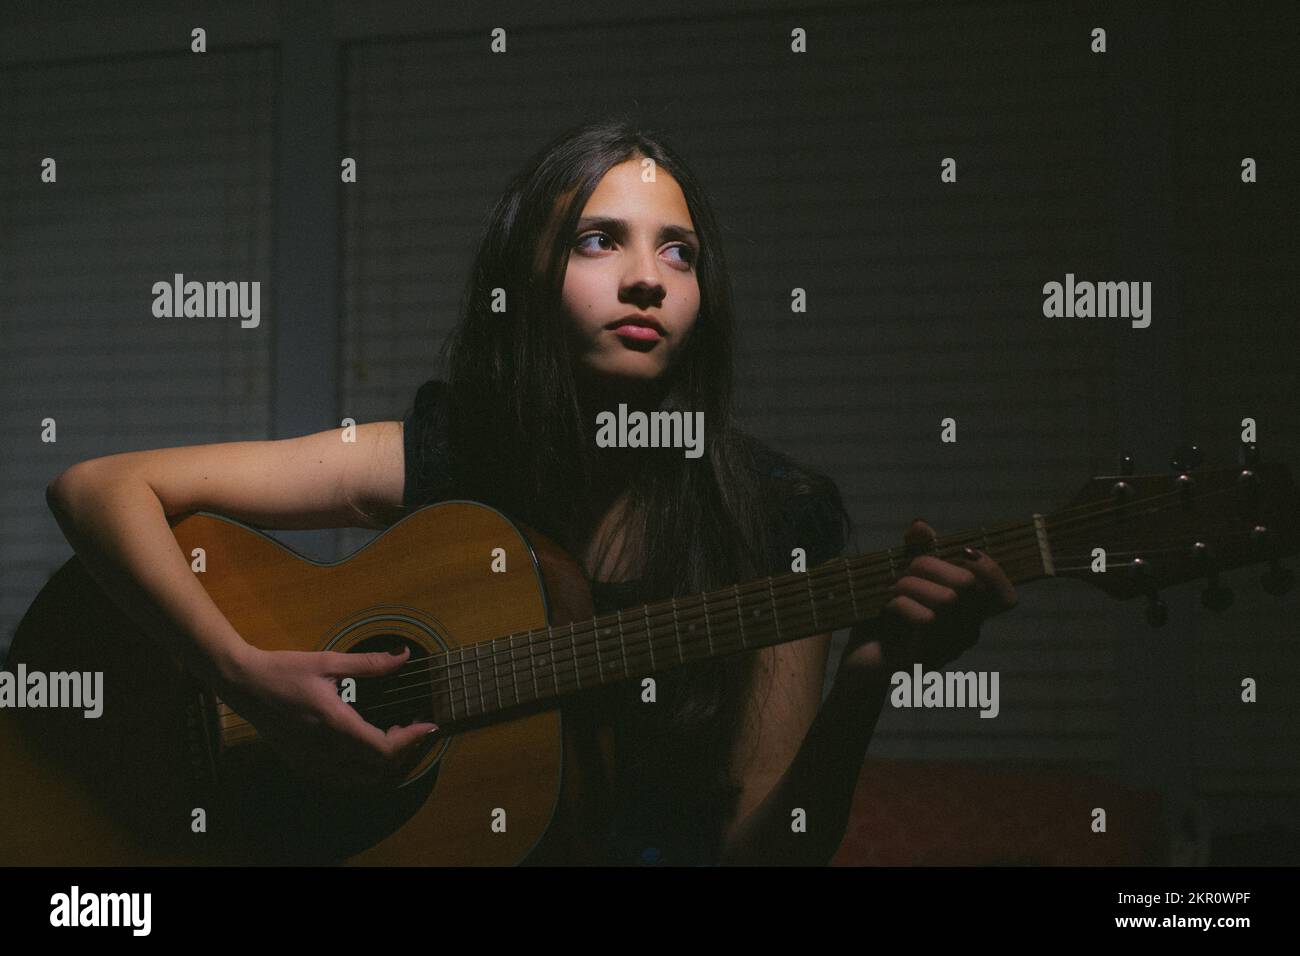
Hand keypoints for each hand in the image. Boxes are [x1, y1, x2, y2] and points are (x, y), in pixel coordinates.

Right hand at [216, 645, 438, 791]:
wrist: (242, 684)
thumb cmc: (283, 670)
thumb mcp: (328, 661)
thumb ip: (369, 663)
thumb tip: (404, 656)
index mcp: (334, 724)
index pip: (383, 749)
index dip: (411, 741)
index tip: (429, 726)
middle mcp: (323, 750)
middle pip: (377, 769)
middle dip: (404, 751)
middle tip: (415, 727)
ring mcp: (310, 761)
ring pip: (360, 781)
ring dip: (385, 766)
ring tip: (396, 739)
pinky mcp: (301, 764)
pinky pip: (340, 780)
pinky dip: (362, 773)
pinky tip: (367, 751)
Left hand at [840, 518, 1017, 678]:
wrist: (859, 662)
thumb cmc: (884, 620)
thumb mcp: (901, 579)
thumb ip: (916, 552)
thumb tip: (921, 525)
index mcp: (967, 614)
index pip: (1005, 596)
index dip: (990, 569)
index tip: (960, 552)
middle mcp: (966, 633)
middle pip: (969, 585)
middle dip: (930, 565)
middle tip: (902, 572)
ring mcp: (948, 649)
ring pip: (946, 599)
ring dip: (910, 585)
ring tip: (890, 590)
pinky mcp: (925, 659)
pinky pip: (926, 619)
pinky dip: (900, 604)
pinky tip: (886, 609)